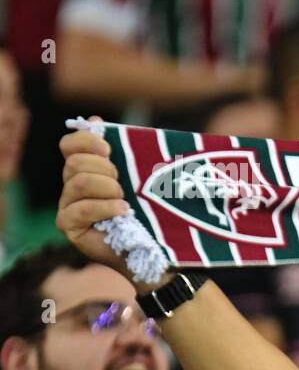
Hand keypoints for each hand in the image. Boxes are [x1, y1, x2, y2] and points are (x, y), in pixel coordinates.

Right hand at [56, 118, 170, 291]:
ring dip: (107, 188)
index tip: (109, 148)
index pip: (70, 145)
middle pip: (75, 163)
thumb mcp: (143, 175)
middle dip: (105, 169)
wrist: (159, 250)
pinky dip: (104, 207)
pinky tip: (123, 211)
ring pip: (78, 182)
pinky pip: (79, 208)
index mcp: (88, 169)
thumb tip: (96, 119)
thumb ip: (124, 149)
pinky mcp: (69, 226)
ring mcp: (68, 206)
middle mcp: (72, 185)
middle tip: (124, 184)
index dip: (86, 140)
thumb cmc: (153, 210)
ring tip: (125, 200)